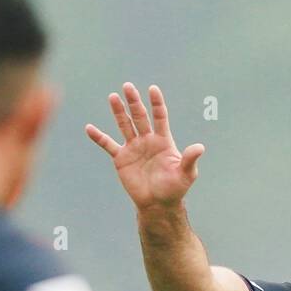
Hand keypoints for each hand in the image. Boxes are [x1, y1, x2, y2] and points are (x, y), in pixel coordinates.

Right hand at [85, 82, 204, 210]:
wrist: (157, 204)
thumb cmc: (174, 189)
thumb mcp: (186, 174)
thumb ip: (190, 159)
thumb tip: (200, 147)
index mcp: (163, 140)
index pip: (160, 117)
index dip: (157, 103)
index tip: (153, 89)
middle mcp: (147, 140)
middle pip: (140, 116)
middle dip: (134, 101)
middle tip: (128, 86)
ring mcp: (133, 148)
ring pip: (124, 125)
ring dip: (118, 112)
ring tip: (113, 97)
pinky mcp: (121, 158)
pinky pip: (108, 145)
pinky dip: (98, 137)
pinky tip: (89, 128)